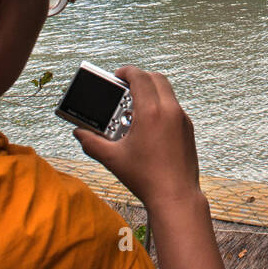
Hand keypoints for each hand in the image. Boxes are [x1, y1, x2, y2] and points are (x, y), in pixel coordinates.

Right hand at [73, 66, 201, 210]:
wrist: (176, 197)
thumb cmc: (145, 178)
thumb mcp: (112, 159)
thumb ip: (91, 143)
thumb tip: (79, 133)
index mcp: (151, 112)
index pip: (140, 77)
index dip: (127, 71)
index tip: (117, 75)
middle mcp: (170, 110)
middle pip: (156, 78)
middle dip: (140, 78)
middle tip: (124, 88)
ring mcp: (182, 119)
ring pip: (167, 92)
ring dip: (151, 91)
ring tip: (134, 108)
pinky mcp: (188, 129)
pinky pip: (174, 107)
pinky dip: (161, 106)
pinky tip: (148, 124)